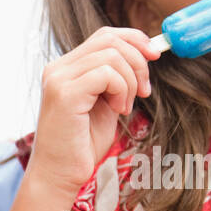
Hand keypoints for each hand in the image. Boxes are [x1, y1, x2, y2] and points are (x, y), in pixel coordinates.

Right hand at [29, 27, 159, 199]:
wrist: (59, 175)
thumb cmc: (82, 145)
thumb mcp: (104, 103)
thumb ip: (116, 78)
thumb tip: (145, 54)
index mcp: (65, 68)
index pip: (105, 35)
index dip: (135, 40)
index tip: (153, 59)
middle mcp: (57, 68)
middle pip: (110, 39)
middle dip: (138, 61)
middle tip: (145, 91)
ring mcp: (58, 79)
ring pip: (112, 55)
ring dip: (130, 81)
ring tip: (125, 107)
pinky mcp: (64, 93)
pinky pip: (107, 74)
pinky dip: (122, 90)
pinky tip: (118, 111)